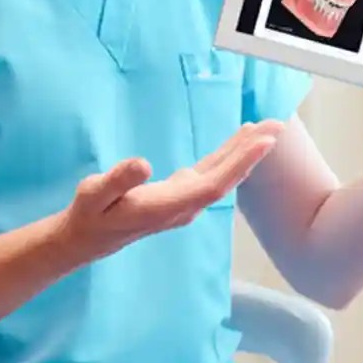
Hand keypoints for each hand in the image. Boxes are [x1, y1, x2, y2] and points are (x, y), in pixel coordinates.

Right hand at [54, 120, 284, 263]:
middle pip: (226, 178)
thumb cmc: (89, 215)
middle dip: (252, 152)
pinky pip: (212, 174)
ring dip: (244, 153)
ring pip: (222, 175)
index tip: (263, 141)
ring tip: (264, 128)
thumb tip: (142, 165)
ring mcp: (183, 202)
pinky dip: (229, 157)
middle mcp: (183, 207)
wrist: (85, 238)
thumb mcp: (93, 195)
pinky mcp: (179, 195)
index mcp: (168, 206)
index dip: (240, 162)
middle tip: (277, 124)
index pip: (213, 183)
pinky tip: (238, 144)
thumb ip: (117, 180)